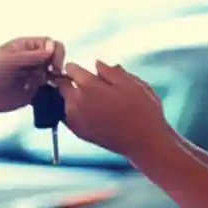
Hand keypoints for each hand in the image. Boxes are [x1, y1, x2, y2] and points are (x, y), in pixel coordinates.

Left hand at [0, 36, 66, 112]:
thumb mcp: (10, 60)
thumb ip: (32, 55)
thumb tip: (52, 48)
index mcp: (27, 47)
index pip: (51, 44)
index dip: (56, 53)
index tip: (54, 66)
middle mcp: (34, 60)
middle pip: (55, 59)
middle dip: (55, 68)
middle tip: (49, 77)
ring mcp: (34, 75)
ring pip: (54, 75)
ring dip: (51, 80)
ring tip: (35, 85)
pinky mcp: (34, 91)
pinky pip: (48, 90)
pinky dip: (49, 91)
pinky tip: (39, 93)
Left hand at [56, 61, 173, 157]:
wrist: (144, 142)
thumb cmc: (142, 110)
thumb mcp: (131, 83)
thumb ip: (110, 71)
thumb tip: (97, 64)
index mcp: (89, 87)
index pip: (71, 69)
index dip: (76, 67)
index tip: (82, 70)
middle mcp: (76, 102)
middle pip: (63, 85)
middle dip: (71, 82)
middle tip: (88, 85)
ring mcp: (74, 119)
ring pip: (65, 101)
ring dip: (72, 97)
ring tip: (91, 100)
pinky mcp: (77, 132)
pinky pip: (68, 115)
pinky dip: (74, 111)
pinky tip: (90, 112)